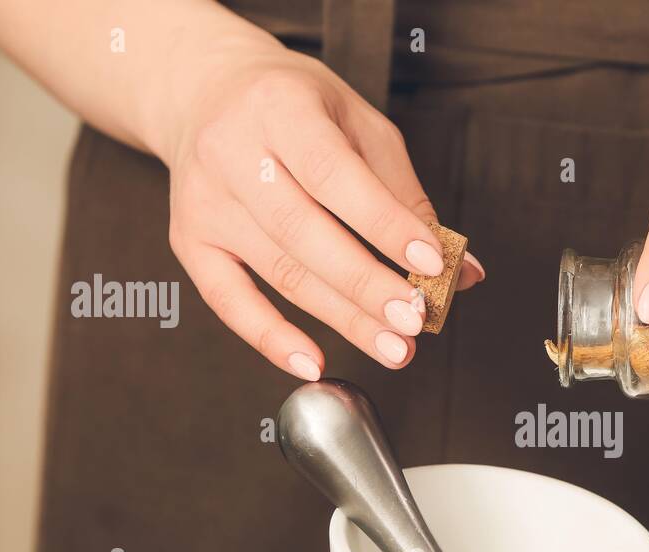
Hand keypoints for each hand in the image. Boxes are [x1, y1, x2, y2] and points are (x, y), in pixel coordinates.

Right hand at [158, 37, 481, 377]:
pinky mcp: (189, 239)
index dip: (385, 225)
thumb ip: (406, 195)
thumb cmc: (294, 109)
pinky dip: (270, 338)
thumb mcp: (359, 126)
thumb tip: (459, 267)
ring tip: (393, 346)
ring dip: (341, 318)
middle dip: (367, 285)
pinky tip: (313, 362)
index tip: (431, 263)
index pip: (335, 176)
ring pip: (279, 271)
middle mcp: (232, 151)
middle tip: (415, 320)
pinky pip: (227, 300)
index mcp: (280, 108)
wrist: (207, 93)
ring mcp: (206, 200)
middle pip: (304, 233)